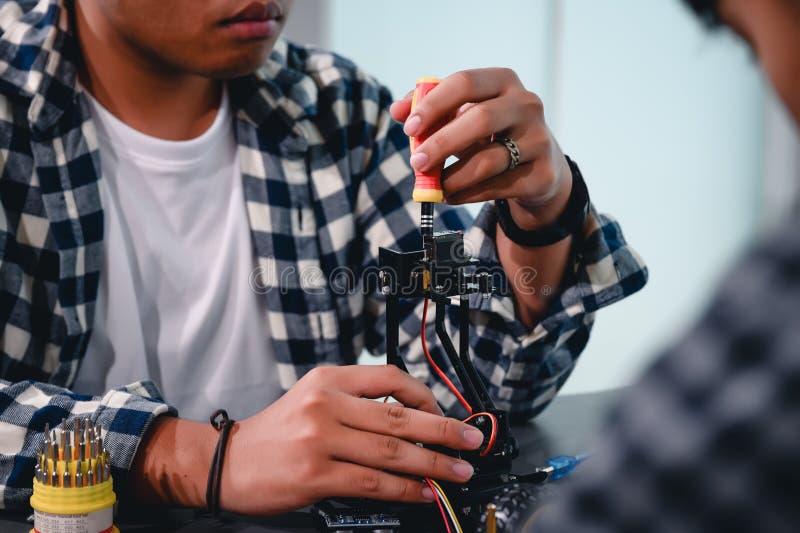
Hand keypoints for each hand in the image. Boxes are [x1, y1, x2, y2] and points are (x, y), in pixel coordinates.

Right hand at [132, 365, 485, 514]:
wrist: (226, 461)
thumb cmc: (274, 432)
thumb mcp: (312, 399)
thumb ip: (355, 402)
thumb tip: (409, 420)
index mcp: (328, 379)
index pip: (389, 377)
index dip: (425, 396)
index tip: (445, 412)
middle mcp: (326, 403)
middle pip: (398, 415)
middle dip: (443, 429)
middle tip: (471, 439)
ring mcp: (321, 439)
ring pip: (391, 450)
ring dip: (433, 463)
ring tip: (459, 471)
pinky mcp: (316, 475)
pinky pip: (373, 482)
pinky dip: (405, 489)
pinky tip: (425, 492)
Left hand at [390, 68, 572, 229]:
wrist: (539, 167)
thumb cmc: (491, 134)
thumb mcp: (464, 115)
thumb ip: (430, 109)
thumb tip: (397, 111)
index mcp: (503, 81)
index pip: (465, 82)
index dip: (433, 105)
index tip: (409, 128)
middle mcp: (527, 104)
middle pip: (480, 119)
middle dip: (441, 143)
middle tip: (416, 163)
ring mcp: (539, 139)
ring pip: (488, 160)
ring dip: (452, 177)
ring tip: (433, 186)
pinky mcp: (543, 174)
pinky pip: (498, 186)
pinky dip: (468, 194)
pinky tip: (451, 196)